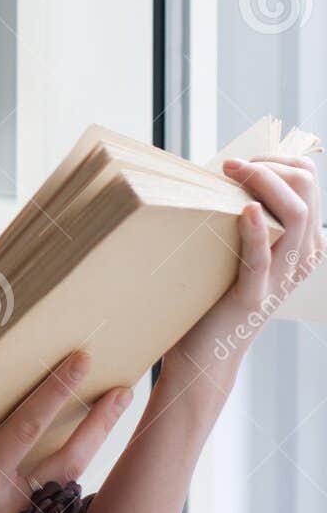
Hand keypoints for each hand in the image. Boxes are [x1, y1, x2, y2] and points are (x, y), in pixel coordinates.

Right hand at [0, 350, 132, 512]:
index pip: (26, 427)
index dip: (55, 391)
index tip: (78, 361)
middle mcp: (4, 511)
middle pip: (69, 462)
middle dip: (99, 424)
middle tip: (123, 390)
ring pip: (64, 492)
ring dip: (85, 456)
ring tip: (101, 425)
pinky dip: (57, 491)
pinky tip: (62, 476)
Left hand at [161, 153, 323, 408]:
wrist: (202, 353)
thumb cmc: (210, 291)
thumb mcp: (234, 247)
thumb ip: (238, 214)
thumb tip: (220, 171)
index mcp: (302, 242)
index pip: (309, 180)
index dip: (277, 159)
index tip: (241, 162)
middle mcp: (301, 256)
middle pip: (307, 188)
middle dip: (269, 164)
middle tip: (231, 167)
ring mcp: (280, 276)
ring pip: (297, 214)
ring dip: (262, 182)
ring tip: (231, 173)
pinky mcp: (252, 295)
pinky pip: (262, 258)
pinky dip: (257, 230)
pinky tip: (244, 210)